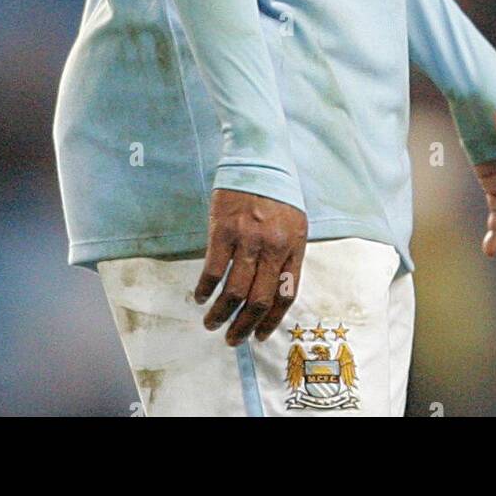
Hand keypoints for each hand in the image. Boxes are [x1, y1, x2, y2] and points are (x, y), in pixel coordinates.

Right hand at [194, 188, 307, 345]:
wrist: (259, 157)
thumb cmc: (278, 192)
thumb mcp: (295, 224)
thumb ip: (287, 255)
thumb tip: (274, 290)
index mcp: (294, 246)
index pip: (285, 295)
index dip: (271, 320)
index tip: (260, 335)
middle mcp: (273, 246)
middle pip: (259, 299)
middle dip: (244, 326)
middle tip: (232, 339)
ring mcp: (248, 239)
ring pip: (235, 291)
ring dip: (222, 313)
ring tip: (212, 323)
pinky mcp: (224, 229)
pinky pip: (213, 269)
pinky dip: (205, 289)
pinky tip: (200, 297)